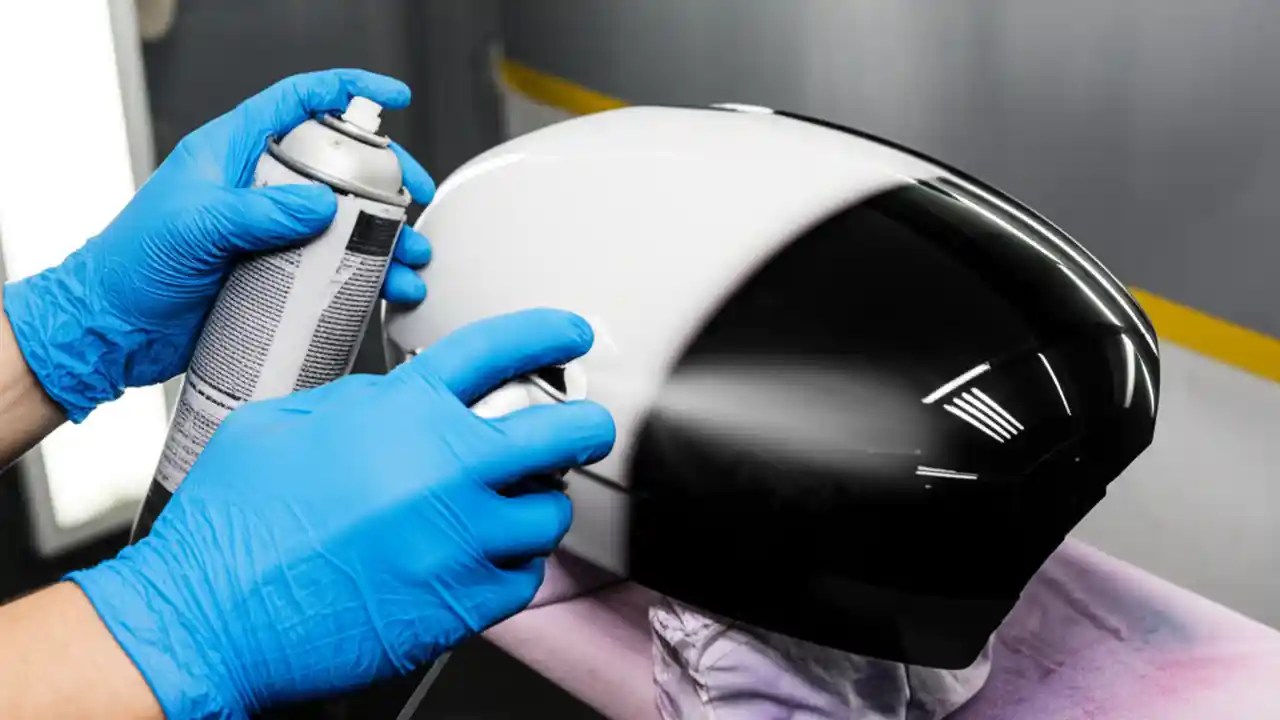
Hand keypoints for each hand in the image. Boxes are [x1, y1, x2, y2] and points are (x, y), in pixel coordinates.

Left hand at [2, 69, 434, 421]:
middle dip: (385, 178)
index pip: (299, 101)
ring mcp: (270, 230)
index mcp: (233, 152)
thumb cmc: (129, 266)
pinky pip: (333, 265)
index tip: (391, 96)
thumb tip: (318, 203)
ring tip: (410, 258)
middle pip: (337, 164)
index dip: (348, 90)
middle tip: (412, 196)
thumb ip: (257, 211)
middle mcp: (258, 186)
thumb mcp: (194, 227)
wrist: (112, 329)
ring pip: (344, 221)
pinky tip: (388, 288)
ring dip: (385, 238)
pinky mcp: (277, 272)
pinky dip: (367, 275)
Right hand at [70, 309, 614, 718]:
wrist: (213, 615)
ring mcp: (460, 540)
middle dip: (586, 425)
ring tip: (517, 508)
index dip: (546, 333)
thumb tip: (394, 399)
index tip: (571, 332)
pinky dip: (516, 566)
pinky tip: (490, 561)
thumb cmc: (234, 523)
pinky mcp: (461, 604)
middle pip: (561, 433)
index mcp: (401, 413)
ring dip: (540, 506)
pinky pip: (525, 579)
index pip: (497, 350)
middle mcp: (444, 470)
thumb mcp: (281, 421)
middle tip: (586, 429)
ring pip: (550, 514)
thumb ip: (356, 401)